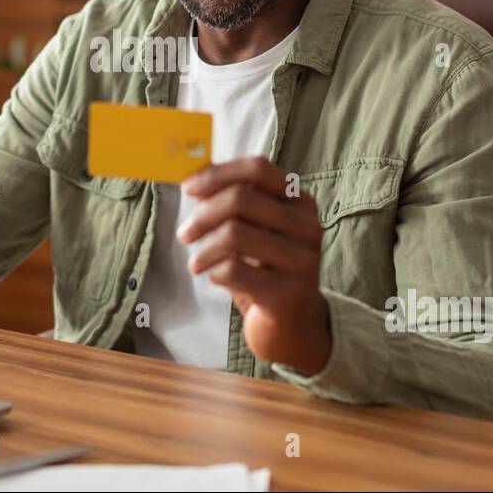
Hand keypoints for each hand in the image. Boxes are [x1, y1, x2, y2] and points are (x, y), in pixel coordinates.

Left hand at [178, 156, 331, 375]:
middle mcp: (307, 226)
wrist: (295, 323)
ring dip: (204, 249)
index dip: (218, 174)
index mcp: (299, 202)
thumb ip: (231, 201)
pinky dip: (214, 272)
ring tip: (196, 263)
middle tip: (185, 234)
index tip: (188, 188)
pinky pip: (233, 271)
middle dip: (203, 215)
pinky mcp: (287, 293)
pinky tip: (215, 278)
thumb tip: (192, 176)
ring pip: (234, 234)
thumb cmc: (266, 269)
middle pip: (241, 199)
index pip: (258, 169)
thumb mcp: (255, 230)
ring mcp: (301, 260)